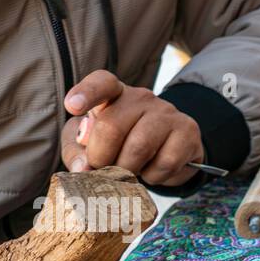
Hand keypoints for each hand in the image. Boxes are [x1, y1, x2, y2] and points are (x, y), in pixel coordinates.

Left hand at [61, 70, 203, 185]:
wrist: (169, 152)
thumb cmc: (122, 146)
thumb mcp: (92, 146)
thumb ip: (78, 154)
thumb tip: (82, 169)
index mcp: (114, 93)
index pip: (102, 83)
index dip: (86, 93)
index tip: (72, 107)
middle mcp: (141, 97)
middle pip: (111, 127)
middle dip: (102, 158)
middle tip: (104, 169)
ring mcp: (167, 112)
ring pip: (139, 148)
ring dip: (128, 171)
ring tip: (129, 172)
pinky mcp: (188, 131)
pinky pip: (165, 163)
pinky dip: (154, 177)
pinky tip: (152, 171)